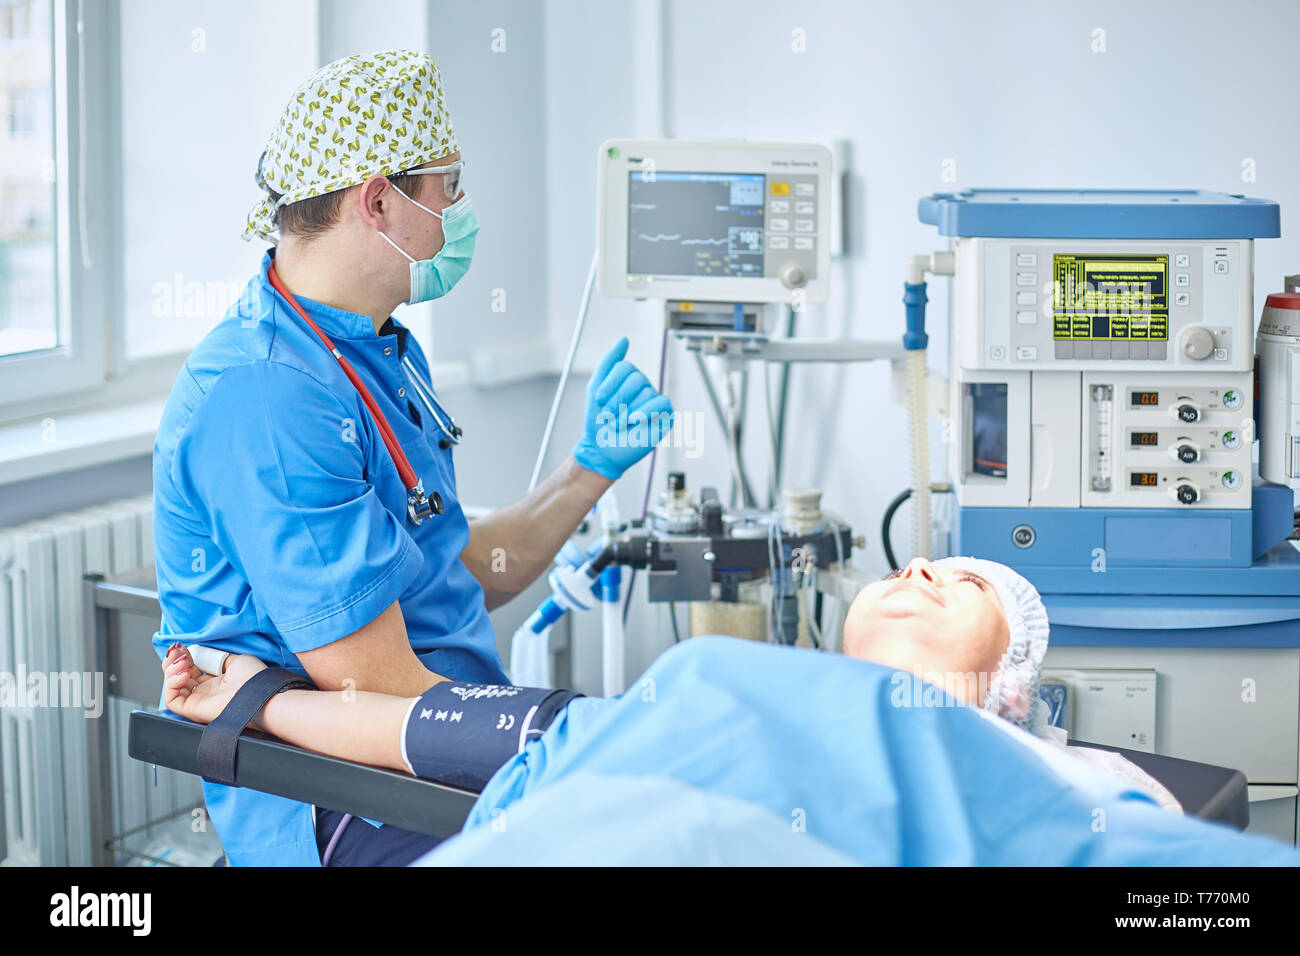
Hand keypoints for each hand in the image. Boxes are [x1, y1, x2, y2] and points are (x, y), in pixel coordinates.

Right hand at [162, 643, 268, 726]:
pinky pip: (171, 700)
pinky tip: (183, 673)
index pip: (189, 669)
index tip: (183, 646)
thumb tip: (204, 654)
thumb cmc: (255, 679)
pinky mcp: (193, 710)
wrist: (261, 693)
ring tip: (183, 660)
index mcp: (214, 682)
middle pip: (176, 677)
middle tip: (179, 650)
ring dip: (170, 670)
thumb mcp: (235, 661)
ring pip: (171, 687)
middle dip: (173, 660)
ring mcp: (198, 701)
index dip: (182, 656)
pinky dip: (171, 684)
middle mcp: (204, 692)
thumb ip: (218, 658)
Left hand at [572, 337, 673, 480]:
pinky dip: (645, 413)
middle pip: (636, 378)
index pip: (625, 367)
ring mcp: (655, 400)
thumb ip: (608, 362)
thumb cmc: (598, 422)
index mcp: (628, 378)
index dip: (610, 385)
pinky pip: (661, 403)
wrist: (602, 450)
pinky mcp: (664, 415)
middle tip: (609, 416)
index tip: (599, 400)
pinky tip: (635, 422)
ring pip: (646, 392)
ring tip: (620, 424)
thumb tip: (624, 339)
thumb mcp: (595, 388)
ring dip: (626, 412)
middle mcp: (644, 387)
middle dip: (617, 399)